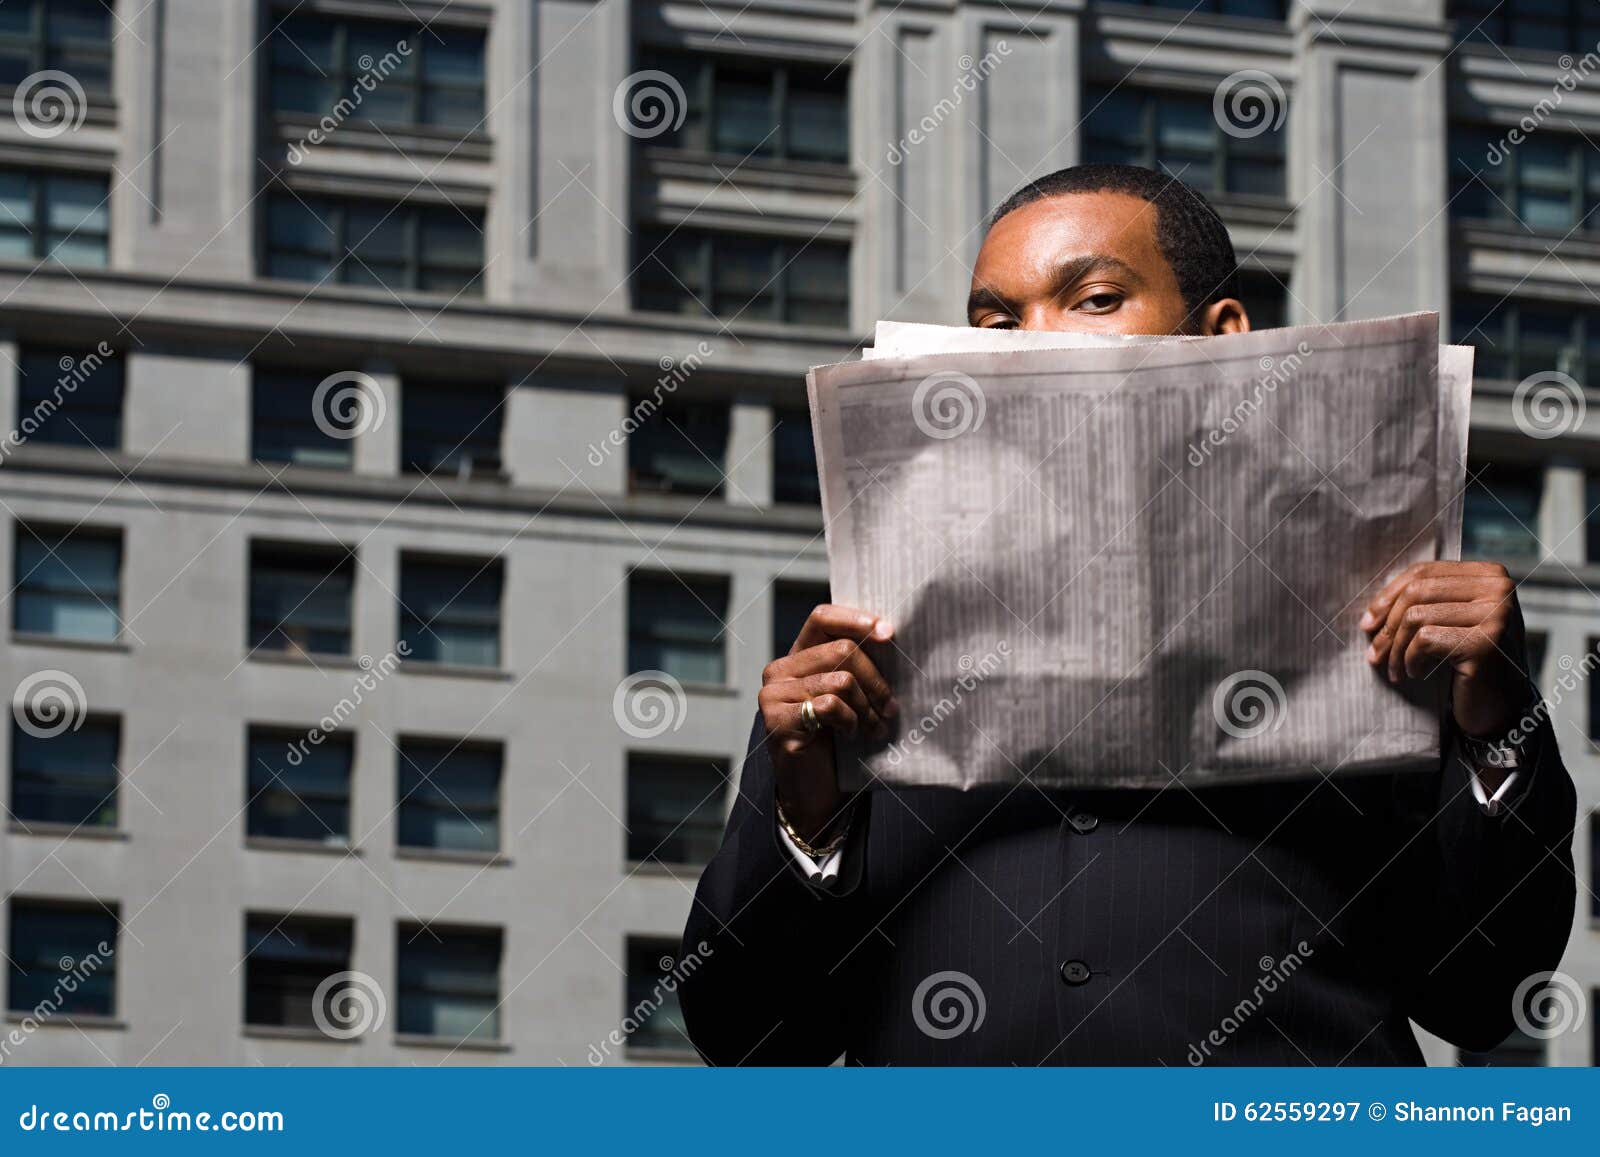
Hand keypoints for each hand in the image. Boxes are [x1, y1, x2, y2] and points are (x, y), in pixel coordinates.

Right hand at [759, 604, 896, 840]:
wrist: (814, 792)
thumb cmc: (836, 741)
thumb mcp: (848, 696)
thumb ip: (856, 666)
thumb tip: (890, 635)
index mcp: (797, 657)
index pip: (822, 618)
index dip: (856, 619)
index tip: (889, 633)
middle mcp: (780, 670)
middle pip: (842, 649)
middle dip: (876, 680)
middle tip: (891, 707)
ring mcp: (774, 695)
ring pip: (841, 680)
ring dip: (868, 707)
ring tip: (875, 726)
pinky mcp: (778, 721)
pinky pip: (830, 706)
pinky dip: (850, 721)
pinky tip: (851, 735)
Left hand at [1360, 561, 1530, 737]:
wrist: (1501, 704)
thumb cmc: (1470, 660)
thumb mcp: (1450, 620)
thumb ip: (1425, 600)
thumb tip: (1373, 609)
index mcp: (1489, 574)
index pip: (1424, 572)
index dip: (1388, 596)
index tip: (1368, 622)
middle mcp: (1498, 588)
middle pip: (1417, 592)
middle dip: (1387, 625)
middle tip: (1374, 652)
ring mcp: (1496, 614)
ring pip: (1417, 616)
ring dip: (1395, 648)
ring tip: (1395, 669)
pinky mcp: (1485, 642)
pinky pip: (1425, 640)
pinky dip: (1411, 659)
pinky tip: (1416, 673)